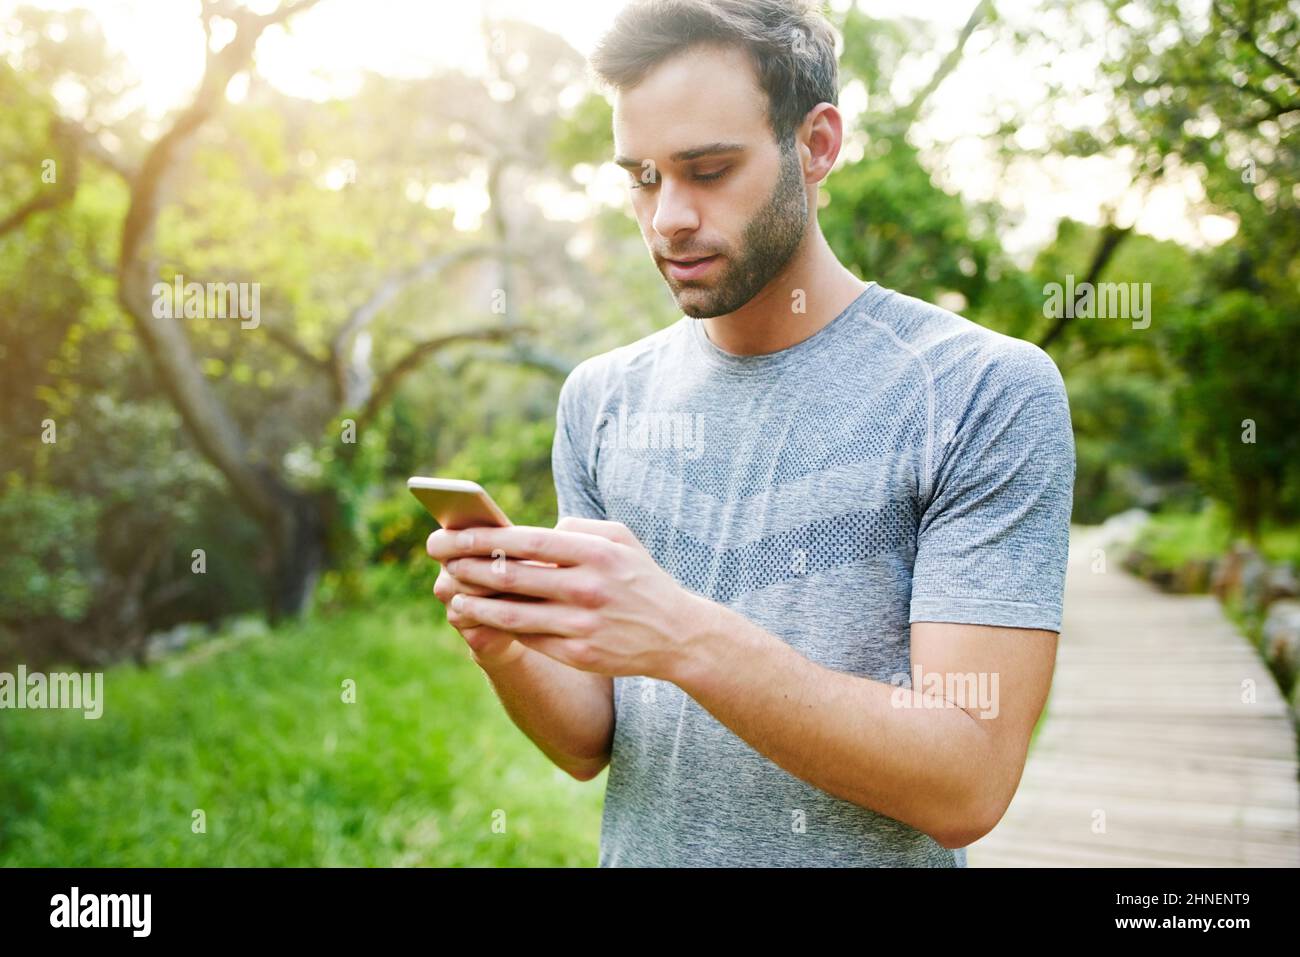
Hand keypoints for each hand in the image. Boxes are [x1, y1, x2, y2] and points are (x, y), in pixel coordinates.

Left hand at [427, 516, 713, 680]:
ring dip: (474, 602)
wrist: (678, 634)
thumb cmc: (641, 579)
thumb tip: (532, 530)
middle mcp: (587, 587)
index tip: (452, 534)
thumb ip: (579, 526)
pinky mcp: (578, 653)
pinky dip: (496, 627)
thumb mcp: (622, 539)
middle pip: (512, 575)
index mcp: (595, 553)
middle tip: (438, 558)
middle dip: (467, 565)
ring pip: (512, 612)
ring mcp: (581, 623)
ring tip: (450, 592)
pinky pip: (527, 637)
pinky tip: (478, 618)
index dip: (483, 538)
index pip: (527, 542)